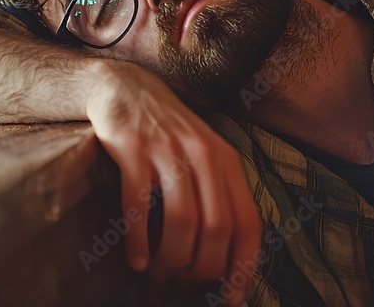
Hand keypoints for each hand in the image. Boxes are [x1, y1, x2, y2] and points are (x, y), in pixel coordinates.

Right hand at [85, 60, 261, 304]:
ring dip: (170, 257)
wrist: (125, 88)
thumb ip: (218, 194)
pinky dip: (138, 242)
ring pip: (182, 221)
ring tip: (159, 270)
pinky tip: (135, 259)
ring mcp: (168, 151)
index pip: (248, 223)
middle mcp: (203, 155)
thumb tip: (224, 254)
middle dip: (200, 266)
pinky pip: (139, 207)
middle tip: (183, 279)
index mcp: (227, 161)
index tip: (230, 298)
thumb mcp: (204, 154)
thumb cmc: (168, 133)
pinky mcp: (133, 150)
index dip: (242, 267)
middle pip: (217, 228)